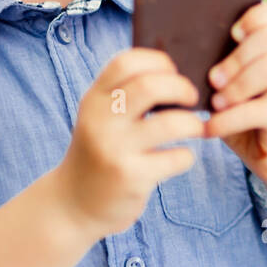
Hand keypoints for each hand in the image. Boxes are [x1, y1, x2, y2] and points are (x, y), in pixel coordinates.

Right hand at [54, 48, 205, 236]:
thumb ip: (124, 94)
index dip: (158, 61)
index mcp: (93, 100)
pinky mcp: (131, 177)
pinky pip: (176, 158)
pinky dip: (187, 156)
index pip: (126, 62)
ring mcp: (115, 150)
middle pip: (151, 86)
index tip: (172, 72)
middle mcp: (101, 121)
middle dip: (181, 88)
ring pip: (170, 123)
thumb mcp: (99, 118)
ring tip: (195, 128)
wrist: (72, 205)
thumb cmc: (98, 154)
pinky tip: (179, 158)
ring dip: (193, 124)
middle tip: (191, 99)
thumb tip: (174, 72)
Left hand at [204, 0, 266, 184]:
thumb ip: (215, 66)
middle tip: (213, 80)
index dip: (258, 15)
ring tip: (216, 103)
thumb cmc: (243, 114)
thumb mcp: (229, 85)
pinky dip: (229, 119)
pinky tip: (211, 127)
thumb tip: (172, 53)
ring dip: (237, 85)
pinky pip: (258, 109)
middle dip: (236, 58)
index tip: (234, 34)